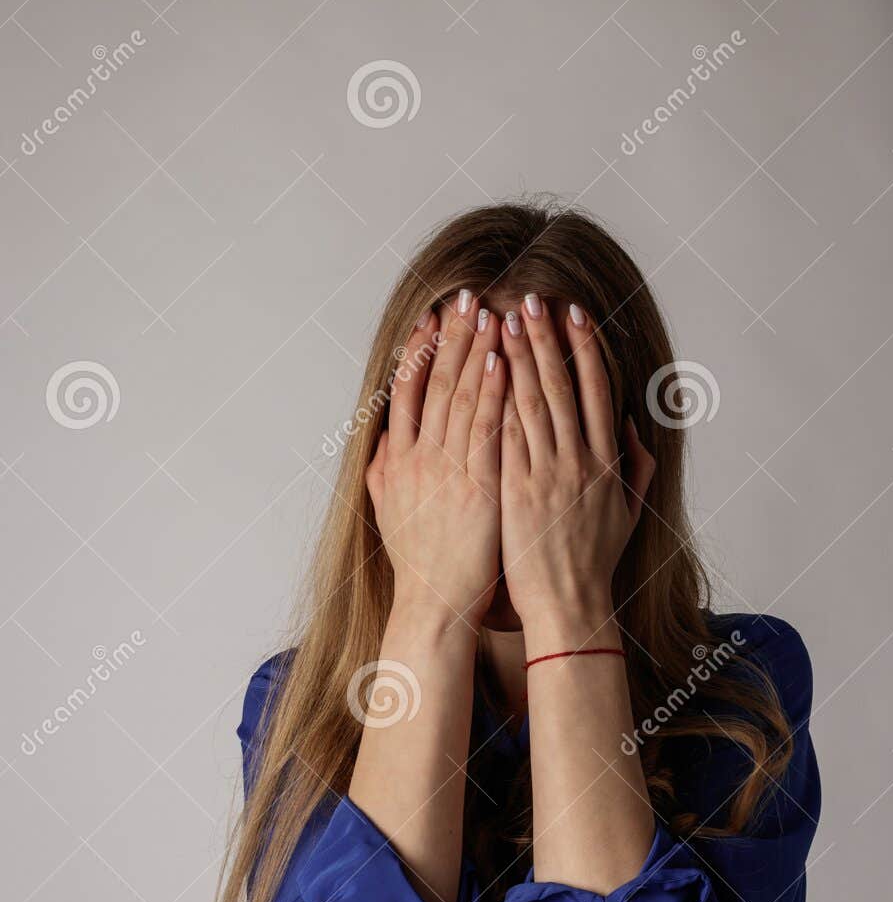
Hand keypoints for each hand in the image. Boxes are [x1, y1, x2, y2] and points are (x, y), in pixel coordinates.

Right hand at [366, 295, 505, 627]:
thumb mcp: (388, 510)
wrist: (435, 605)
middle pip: (434, 383)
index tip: (431, 316)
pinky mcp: (477, 486)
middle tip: (466, 296)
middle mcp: (417, 458)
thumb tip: (381, 440)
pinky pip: (486, 429)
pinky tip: (502, 361)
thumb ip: (383, 471)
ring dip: (475, 351)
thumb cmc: (421, 564)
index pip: (406, 391)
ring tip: (489, 313)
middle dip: (452, 336)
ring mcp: (446, 471)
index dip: (420, 350)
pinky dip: (492, 391)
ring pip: (460, 397)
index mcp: (397, 460)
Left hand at [498, 297, 654, 639]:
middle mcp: (578, 462)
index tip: (573, 314)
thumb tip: (634, 427)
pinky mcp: (515, 493)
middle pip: (561, 387)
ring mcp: (546, 476)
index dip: (584, 348)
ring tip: (500, 320)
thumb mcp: (628, 512)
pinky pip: (504, 437)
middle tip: (530, 300)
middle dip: (544, 339)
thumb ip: (636, 466)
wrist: (570, 605)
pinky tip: (482, 371)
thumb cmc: (595, 562)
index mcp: (605, 462)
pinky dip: (495, 401)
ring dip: (515, 358)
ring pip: (530, 404)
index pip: (596, 391)